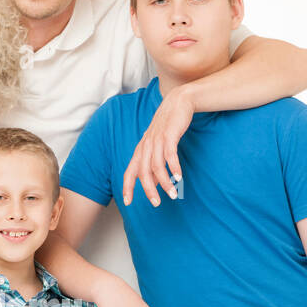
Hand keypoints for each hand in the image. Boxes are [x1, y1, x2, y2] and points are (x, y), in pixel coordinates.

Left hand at [122, 86, 194, 205]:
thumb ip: (155, 164)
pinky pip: (169, 155)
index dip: (128, 187)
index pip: (130, 171)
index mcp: (141, 150)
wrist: (178, 102)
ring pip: (157, 166)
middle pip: (143, 172)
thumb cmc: (168, 126)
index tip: (128, 202)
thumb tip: (156, 185)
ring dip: (165, 182)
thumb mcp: (158, 146)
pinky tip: (178, 177)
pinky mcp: (169, 135)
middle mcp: (146, 146)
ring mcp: (156, 140)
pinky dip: (173, 167)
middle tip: (156, 203)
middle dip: (148, 190)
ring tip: (173, 195)